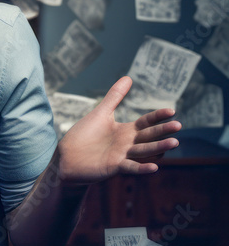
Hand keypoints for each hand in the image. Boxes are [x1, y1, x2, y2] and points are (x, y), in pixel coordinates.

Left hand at [56, 77, 180, 184]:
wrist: (68, 157)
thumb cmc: (84, 135)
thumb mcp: (101, 114)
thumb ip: (115, 97)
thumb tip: (128, 77)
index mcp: (126, 131)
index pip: (146, 122)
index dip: (158, 117)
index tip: (172, 110)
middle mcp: (128, 143)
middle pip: (149, 136)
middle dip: (163, 131)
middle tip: (178, 126)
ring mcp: (122, 156)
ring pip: (144, 151)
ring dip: (159, 148)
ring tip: (174, 143)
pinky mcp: (114, 167)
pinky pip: (131, 167)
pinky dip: (142, 168)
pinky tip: (154, 166)